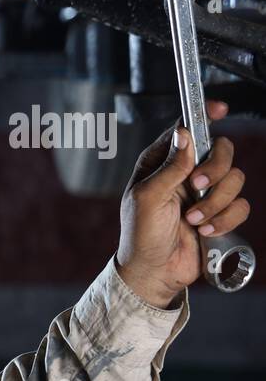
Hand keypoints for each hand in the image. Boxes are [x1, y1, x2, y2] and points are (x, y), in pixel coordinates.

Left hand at [117, 100, 250, 307]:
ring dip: (216, 202)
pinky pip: (241, 205)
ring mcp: (204, 193)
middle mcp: (185, 173)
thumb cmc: (141, 235)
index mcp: (161, 164)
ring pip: (235, 179)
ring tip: (193, 220)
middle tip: (198, 186)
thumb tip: (185, 135)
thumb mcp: (147, 198)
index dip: (203, 115)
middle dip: (215, 169)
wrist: (154, 271)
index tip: (219, 108)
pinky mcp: (220, 213)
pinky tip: (205, 231)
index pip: (186, 130)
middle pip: (220, 150)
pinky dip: (225, 219)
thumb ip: (168, 167)